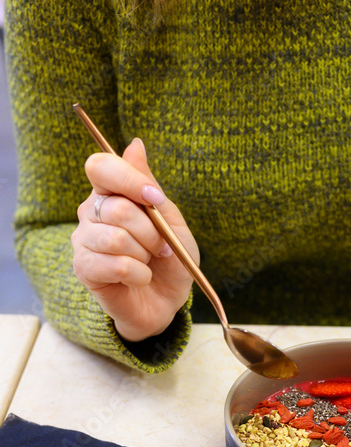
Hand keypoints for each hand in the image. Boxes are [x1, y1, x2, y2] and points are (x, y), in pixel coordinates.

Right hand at [71, 137, 197, 341]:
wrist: (165, 302)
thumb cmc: (168, 260)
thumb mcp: (171, 220)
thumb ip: (149, 186)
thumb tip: (134, 144)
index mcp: (110, 193)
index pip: (101, 166)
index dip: (129, 179)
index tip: (156, 199)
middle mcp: (90, 212)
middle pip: (116, 208)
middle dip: (151, 231)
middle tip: (161, 247)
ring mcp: (83, 241)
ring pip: (116, 238)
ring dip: (145, 254)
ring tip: (149, 263)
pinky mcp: (83, 269)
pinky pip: (115, 265)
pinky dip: (139, 274)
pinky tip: (140, 278)